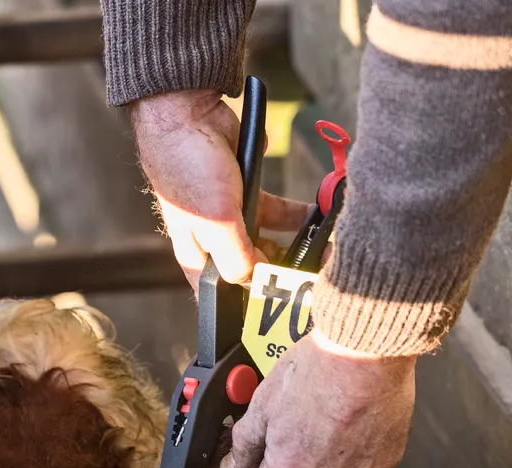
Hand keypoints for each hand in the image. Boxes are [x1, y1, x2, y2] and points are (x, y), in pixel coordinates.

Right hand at [129, 89, 311, 287]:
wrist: (189, 113)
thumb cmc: (188, 168)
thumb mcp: (216, 223)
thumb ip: (236, 260)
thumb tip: (258, 283)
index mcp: (197, 256)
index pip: (223, 295)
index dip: (249, 305)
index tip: (281, 308)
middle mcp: (212, 240)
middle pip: (251, 269)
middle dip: (280, 274)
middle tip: (314, 278)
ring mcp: (230, 216)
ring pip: (267, 241)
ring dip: (294, 245)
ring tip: (323, 249)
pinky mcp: (247, 192)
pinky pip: (277, 212)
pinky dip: (296, 215)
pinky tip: (315, 215)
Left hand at [219, 329, 416, 467]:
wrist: (364, 351)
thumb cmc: (313, 374)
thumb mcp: (263, 404)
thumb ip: (245, 444)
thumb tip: (232, 466)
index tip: (264, 466)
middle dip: (296, 463)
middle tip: (299, 424)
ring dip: (329, 456)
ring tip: (330, 416)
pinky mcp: (387, 461)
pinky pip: (364, 462)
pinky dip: (358, 447)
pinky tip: (355, 416)